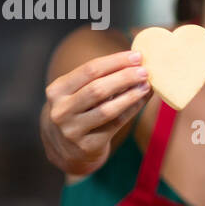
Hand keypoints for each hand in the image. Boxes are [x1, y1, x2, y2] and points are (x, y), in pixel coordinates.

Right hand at [42, 51, 149, 175]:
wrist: (65, 149)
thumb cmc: (78, 111)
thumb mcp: (77, 92)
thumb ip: (99, 78)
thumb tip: (135, 62)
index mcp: (57, 90)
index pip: (89, 70)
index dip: (115, 61)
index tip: (137, 56)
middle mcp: (61, 110)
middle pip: (98, 89)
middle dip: (124, 77)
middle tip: (145, 70)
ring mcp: (72, 130)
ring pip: (107, 109)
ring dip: (131, 95)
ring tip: (147, 85)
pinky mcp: (88, 146)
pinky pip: (115, 124)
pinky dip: (132, 109)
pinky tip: (142, 100)